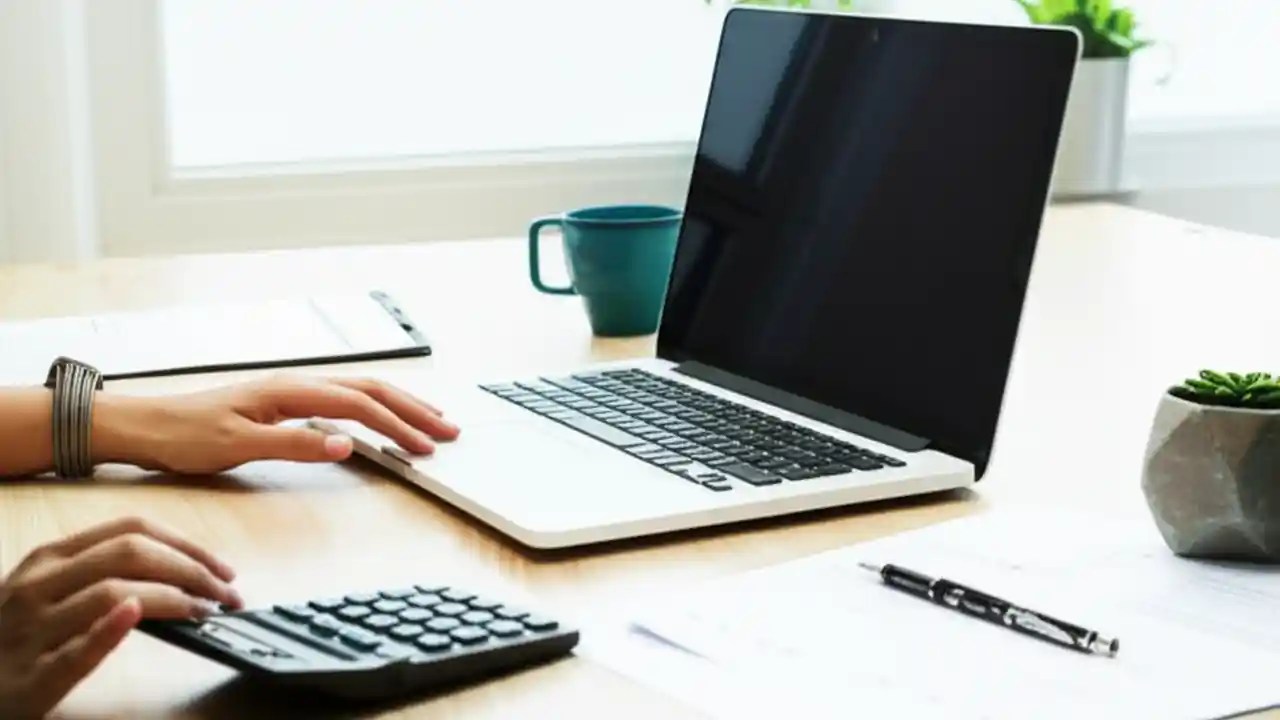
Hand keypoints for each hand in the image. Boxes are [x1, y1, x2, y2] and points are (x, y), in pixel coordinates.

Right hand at [0, 517, 240, 718]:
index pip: (131, 530)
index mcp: (49, 558)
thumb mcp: (47, 590)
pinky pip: (75, 648)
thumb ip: (98, 573)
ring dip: (172, 598)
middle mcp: (39, 584)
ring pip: (111, 593)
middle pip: (130, 554)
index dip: (186, 545)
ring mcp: (32, 629)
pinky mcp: (30, 677)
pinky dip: (109, 630)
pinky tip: (136, 616)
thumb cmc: (12, 635)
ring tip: (205, 610)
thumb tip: (175, 571)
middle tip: (227, 594)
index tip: (222, 567)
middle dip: (191, 569)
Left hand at [93, 375, 459, 474]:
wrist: (150, 426)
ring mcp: (294, 391)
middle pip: (371, 391)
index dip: (398, 426)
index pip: (360, 405)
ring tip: (432, 422)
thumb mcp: (239, 446)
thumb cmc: (187, 435)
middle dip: (414, 411)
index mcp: (291, 391)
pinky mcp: (288, 403)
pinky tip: (384, 419)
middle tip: (449, 431)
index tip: (426, 447)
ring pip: (362, 391)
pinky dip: (376, 408)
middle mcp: (298, 384)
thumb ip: (295, 445)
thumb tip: (345, 444)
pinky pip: (345, 399)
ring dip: (400, 406)